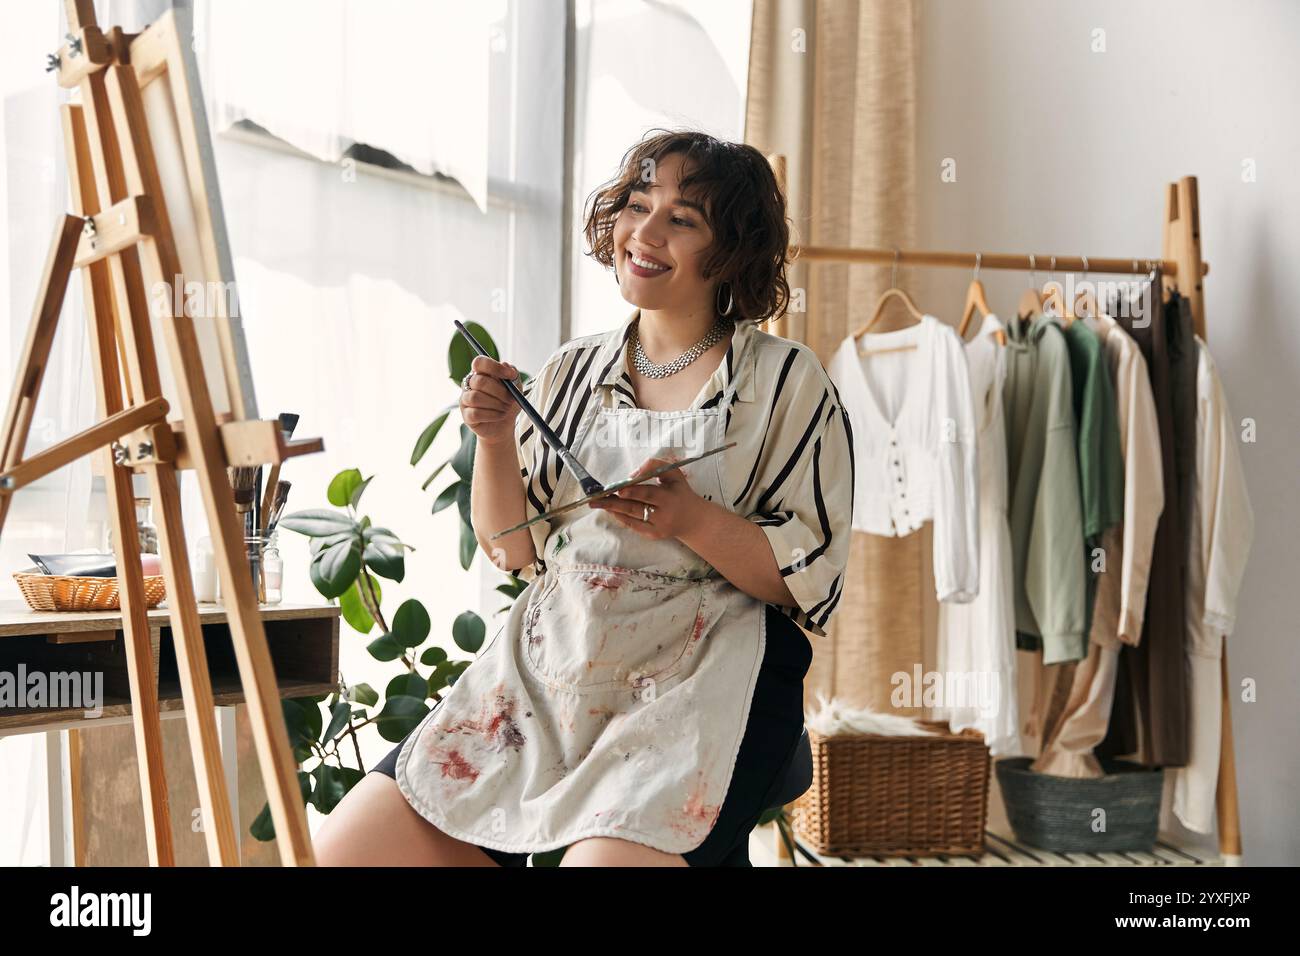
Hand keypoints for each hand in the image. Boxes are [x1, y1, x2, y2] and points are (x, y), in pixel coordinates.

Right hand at [460, 355, 520, 446]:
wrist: (505, 424)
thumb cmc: (508, 402)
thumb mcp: (515, 387)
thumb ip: (512, 374)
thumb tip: (505, 365)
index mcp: (480, 373)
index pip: (479, 362)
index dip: (494, 367)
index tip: (511, 375)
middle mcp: (469, 384)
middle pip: (479, 381)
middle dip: (499, 391)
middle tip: (511, 399)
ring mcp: (465, 400)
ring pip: (475, 397)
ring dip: (496, 404)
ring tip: (505, 408)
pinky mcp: (466, 416)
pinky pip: (475, 413)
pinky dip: (492, 415)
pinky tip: (499, 415)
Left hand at [587, 455, 704, 539]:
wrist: (693, 520)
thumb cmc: (681, 492)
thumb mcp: (674, 474)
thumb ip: (655, 467)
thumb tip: (632, 474)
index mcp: (670, 497)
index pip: (649, 494)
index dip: (633, 492)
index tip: (618, 489)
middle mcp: (664, 515)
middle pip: (635, 507)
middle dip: (614, 502)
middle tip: (596, 498)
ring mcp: (658, 527)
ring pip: (631, 517)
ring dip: (613, 509)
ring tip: (597, 503)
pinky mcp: (653, 535)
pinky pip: (633, 526)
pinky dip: (621, 517)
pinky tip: (610, 510)